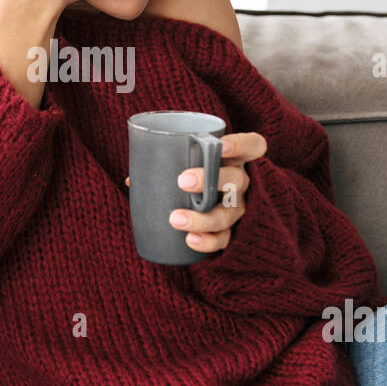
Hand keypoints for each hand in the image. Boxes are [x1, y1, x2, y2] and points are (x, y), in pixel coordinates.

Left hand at [124, 132, 267, 253]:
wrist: (199, 203)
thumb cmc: (191, 175)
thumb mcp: (183, 164)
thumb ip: (164, 166)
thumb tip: (133, 179)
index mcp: (235, 159)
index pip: (253, 146)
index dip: (241, 144)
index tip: (220, 145)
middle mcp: (241, 183)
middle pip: (238, 180)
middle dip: (212, 180)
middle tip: (183, 181)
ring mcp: (238, 208)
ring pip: (229, 214)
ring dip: (203, 218)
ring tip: (175, 219)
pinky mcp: (231, 232)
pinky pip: (224, 239)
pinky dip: (208, 242)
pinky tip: (190, 240)